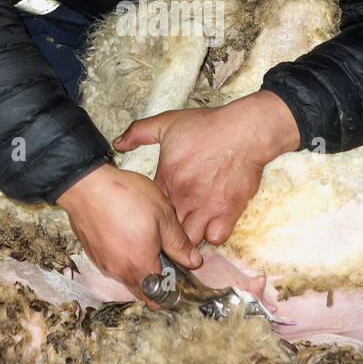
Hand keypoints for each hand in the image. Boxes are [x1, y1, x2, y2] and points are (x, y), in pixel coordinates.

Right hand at [55, 162, 201, 306]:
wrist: (86, 185)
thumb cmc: (125, 196)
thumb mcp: (163, 215)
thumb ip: (180, 243)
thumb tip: (193, 261)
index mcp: (140, 267)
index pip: (159, 297)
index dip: (171, 290)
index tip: (178, 276)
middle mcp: (119, 272)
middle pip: (142, 290)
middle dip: (156, 280)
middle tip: (166, 256)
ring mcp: (103, 263)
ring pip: (127, 276)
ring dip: (139, 267)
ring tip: (146, 240)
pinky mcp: (93, 253)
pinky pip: (114, 264)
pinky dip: (124, 257)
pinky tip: (128, 235)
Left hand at [111, 91, 298, 248]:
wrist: (244, 131)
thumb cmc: (209, 127)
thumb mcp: (167, 122)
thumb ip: (139, 133)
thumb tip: (118, 143)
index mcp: (166, 179)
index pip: (149, 210)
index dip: (151, 214)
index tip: (156, 213)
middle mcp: (184, 197)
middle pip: (167, 231)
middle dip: (166, 233)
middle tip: (171, 230)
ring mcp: (206, 207)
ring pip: (189, 240)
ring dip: (188, 238)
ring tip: (189, 232)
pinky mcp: (228, 212)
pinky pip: (215, 239)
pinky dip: (213, 236)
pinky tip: (211, 225)